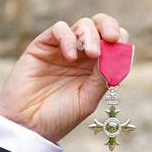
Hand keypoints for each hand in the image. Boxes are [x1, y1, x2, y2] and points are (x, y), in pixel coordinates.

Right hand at [0, 15, 129, 143]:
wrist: (28, 125)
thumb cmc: (59, 117)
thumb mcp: (88, 99)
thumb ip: (103, 76)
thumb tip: (116, 52)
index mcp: (96, 70)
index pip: (114, 45)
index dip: (121, 42)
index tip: (122, 49)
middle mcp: (81, 57)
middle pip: (100, 27)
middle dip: (109, 26)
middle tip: (113, 38)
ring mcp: (62, 49)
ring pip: (82, 25)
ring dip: (91, 35)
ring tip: (92, 53)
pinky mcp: (42, 46)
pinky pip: (59, 30)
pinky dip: (68, 38)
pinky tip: (69, 57)